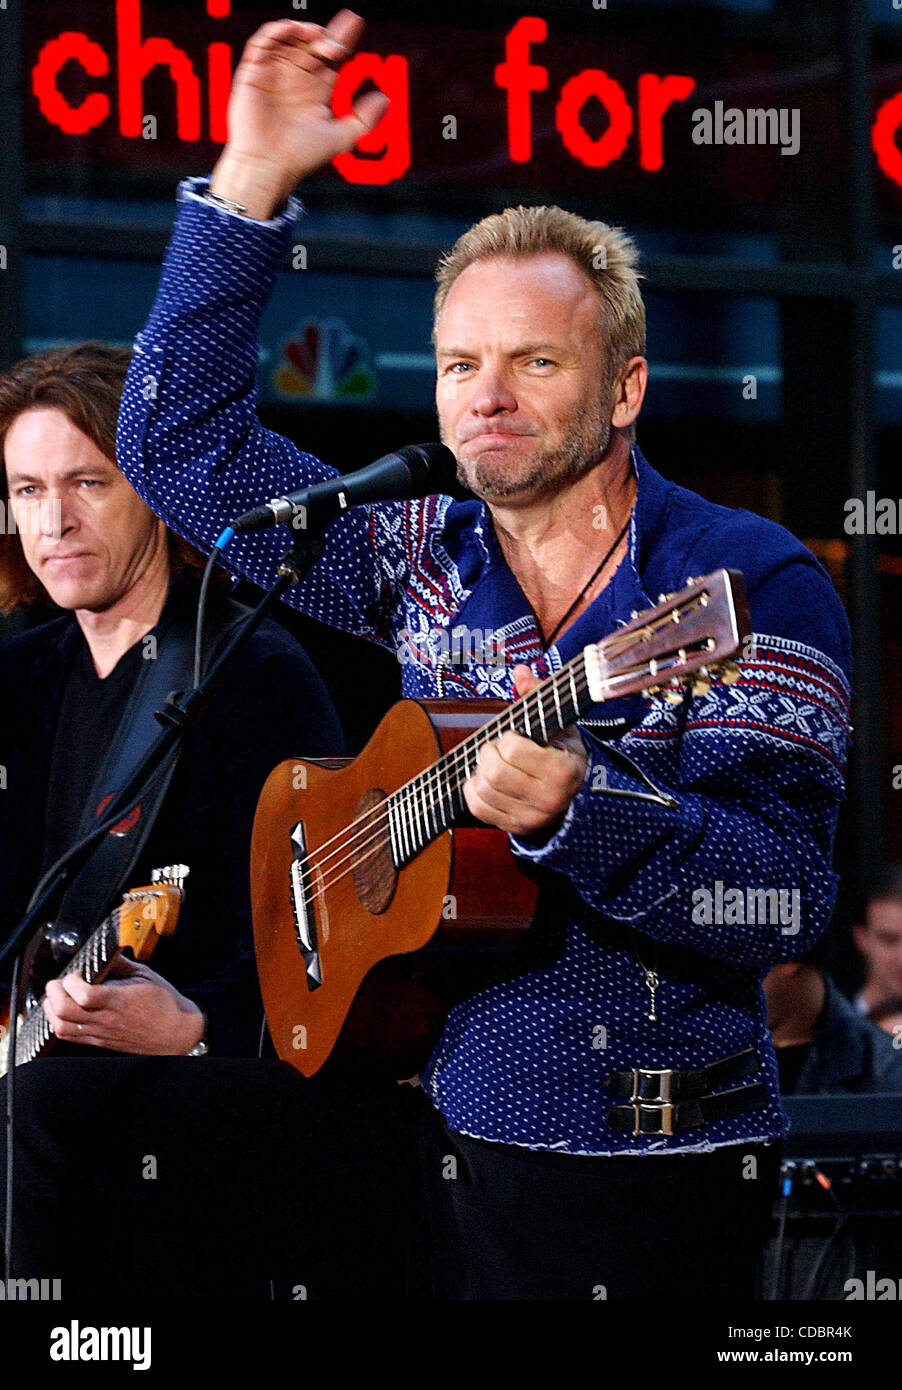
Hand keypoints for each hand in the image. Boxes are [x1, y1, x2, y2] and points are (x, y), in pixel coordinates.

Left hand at [42, 957, 204, 1055]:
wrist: (176, 1033)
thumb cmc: (164, 1004)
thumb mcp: (145, 975)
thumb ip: (120, 964)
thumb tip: (103, 954)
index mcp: (118, 1001)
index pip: (83, 995)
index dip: (71, 981)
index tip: (77, 972)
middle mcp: (106, 1019)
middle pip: (64, 1012)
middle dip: (54, 993)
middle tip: (60, 982)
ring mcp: (101, 1033)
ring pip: (61, 1028)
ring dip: (53, 1010)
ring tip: (58, 997)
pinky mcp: (100, 1042)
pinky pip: (70, 1036)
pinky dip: (60, 1023)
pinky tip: (66, 1011)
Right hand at [211, 10, 387, 217]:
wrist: (269, 166)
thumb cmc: (300, 156)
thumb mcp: (341, 137)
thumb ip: (364, 118)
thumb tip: (385, 98)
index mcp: (315, 89)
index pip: (331, 56)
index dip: (342, 38)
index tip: (354, 22)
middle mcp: (295, 78)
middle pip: (311, 43)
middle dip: (325, 36)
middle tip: (335, 44)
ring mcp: (274, 73)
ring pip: (288, 38)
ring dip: (302, 29)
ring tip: (316, 34)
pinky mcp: (253, 72)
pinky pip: (262, 43)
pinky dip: (276, 31)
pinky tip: (291, 29)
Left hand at [462, 664, 587, 836]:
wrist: (573, 794)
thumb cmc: (561, 752)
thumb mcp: (558, 723)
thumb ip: (538, 695)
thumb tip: (521, 671)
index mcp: (563, 770)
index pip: (513, 749)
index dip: (507, 737)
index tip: (514, 736)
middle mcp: (549, 799)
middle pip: (494, 772)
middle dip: (488, 752)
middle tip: (496, 747)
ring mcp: (532, 817)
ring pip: (483, 790)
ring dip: (478, 771)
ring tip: (491, 762)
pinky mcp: (516, 827)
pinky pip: (478, 808)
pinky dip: (473, 790)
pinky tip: (482, 780)